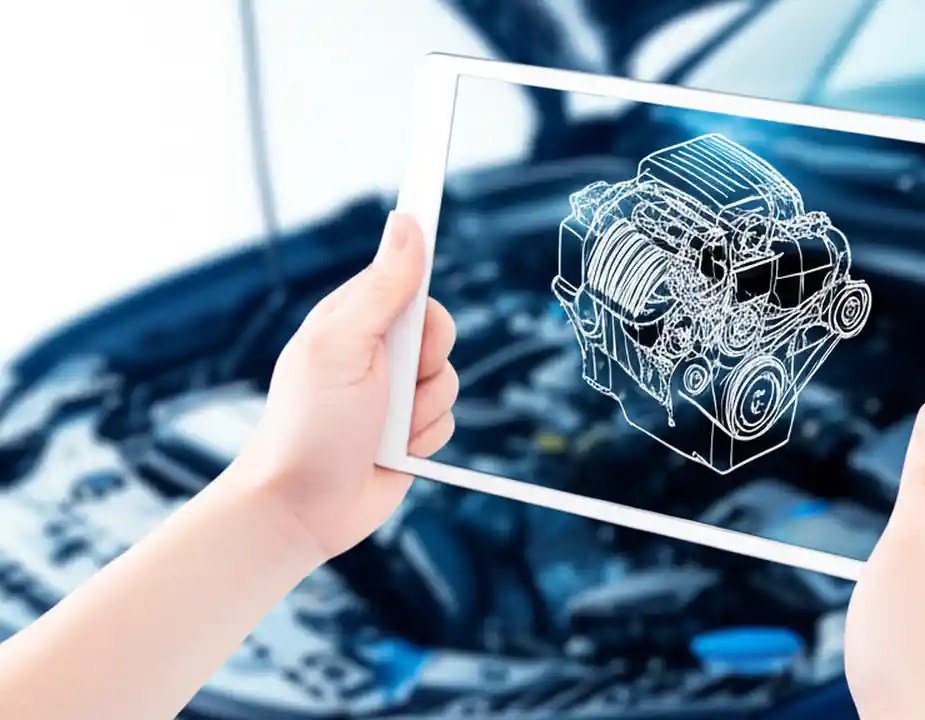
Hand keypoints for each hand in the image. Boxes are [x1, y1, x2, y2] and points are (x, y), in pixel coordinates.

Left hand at [232, 211, 457, 561]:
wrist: (303, 509)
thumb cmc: (307, 426)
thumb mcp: (343, 347)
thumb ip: (383, 289)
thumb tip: (406, 225)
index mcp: (355, 317)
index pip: (404, 266)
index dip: (422, 234)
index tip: (436, 179)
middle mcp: (379, 349)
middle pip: (443, 327)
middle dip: (427, 359)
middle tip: (388, 378)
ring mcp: (396, 390)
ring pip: (452, 378)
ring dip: (422, 409)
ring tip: (380, 426)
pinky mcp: (414, 429)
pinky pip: (450, 419)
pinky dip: (426, 437)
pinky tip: (392, 449)